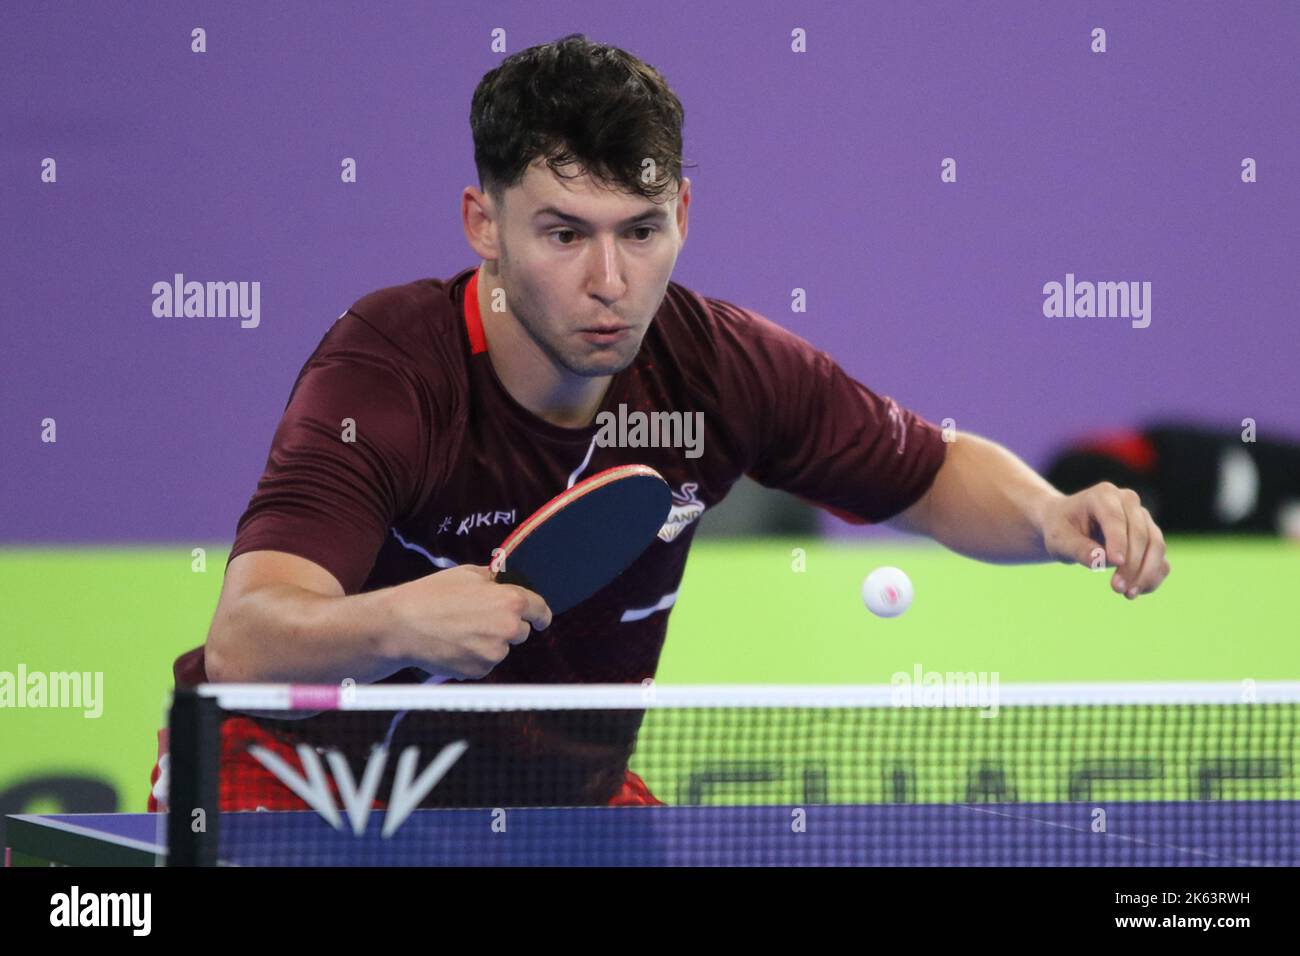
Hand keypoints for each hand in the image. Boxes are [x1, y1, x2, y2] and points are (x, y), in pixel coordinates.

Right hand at [385, 564, 551, 677]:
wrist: (401, 626)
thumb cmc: (431, 594)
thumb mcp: (466, 574)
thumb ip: (492, 580)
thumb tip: (503, 582)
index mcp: (510, 601)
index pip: (540, 610)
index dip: (540, 614)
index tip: (540, 619)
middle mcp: (508, 629)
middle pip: (520, 631)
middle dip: (507, 626)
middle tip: (478, 618)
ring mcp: (494, 653)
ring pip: (501, 648)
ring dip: (488, 642)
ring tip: (458, 630)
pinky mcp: (478, 671)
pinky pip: (483, 663)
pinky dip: (473, 657)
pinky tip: (453, 645)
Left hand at [1038, 482, 1169, 598]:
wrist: (1067, 526)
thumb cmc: (1061, 530)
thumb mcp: (1059, 539)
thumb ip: (1078, 548)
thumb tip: (1102, 559)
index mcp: (1103, 495)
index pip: (1116, 519)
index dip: (1119, 542)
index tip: (1116, 564)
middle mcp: (1128, 501)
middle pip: (1140, 534)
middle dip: (1131, 564)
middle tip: (1117, 588)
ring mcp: (1143, 518)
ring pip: (1157, 546)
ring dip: (1146, 573)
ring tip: (1128, 594)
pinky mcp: (1151, 536)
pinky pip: (1161, 557)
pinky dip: (1153, 575)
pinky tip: (1137, 591)